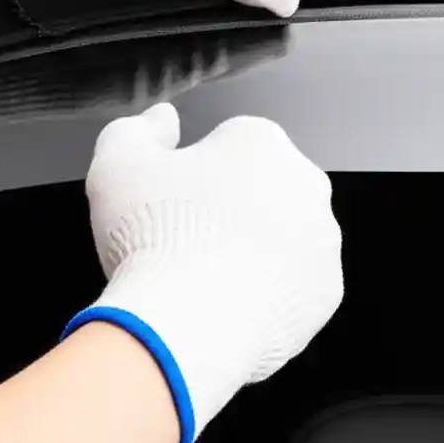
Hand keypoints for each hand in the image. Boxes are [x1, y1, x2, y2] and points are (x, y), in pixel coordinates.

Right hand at [65, 103, 342, 442]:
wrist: (184, 323)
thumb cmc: (151, 235)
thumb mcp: (116, 164)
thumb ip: (138, 129)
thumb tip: (163, 119)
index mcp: (262, 141)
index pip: (229, 146)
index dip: (195, 175)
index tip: (171, 205)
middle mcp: (307, 182)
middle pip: (265, 189)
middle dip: (233, 210)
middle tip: (186, 243)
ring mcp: (323, 240)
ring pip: (285, 238)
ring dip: (256, 251)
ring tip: (208, 279)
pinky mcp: (326, 291)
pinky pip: (296, 287)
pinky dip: (270, 294)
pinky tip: (233, 306)